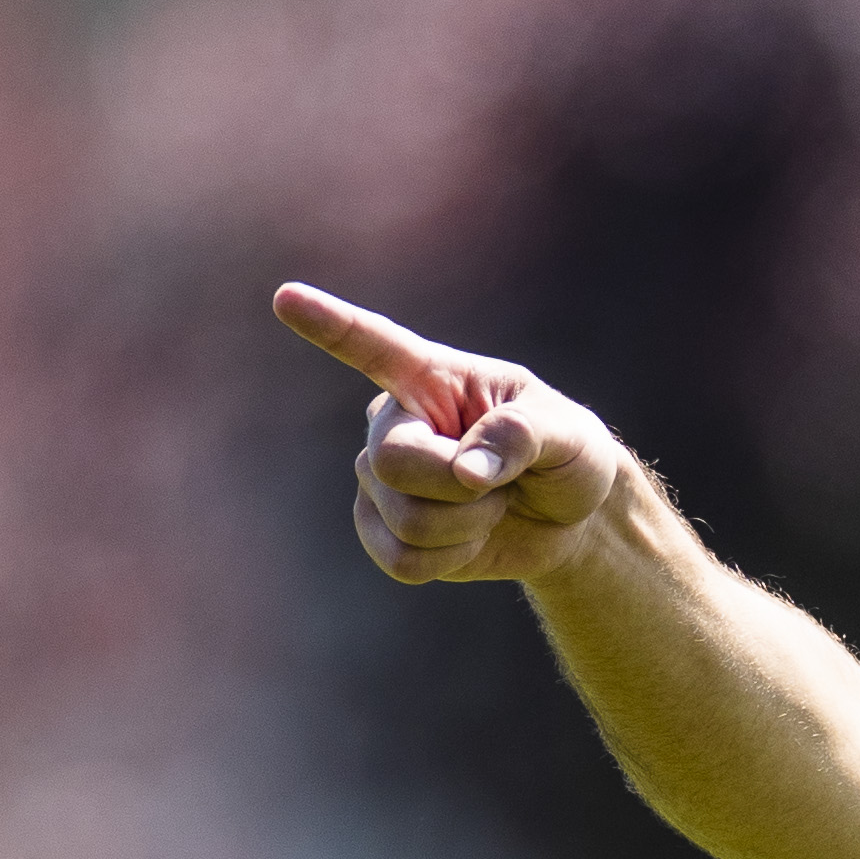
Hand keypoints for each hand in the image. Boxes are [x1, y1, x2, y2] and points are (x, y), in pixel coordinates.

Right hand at [274, 283, 622, 583]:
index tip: (286, 298)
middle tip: (502, 483)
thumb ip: (523, 437)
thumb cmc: (568, 456)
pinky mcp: (385, 531)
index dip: (330, 326)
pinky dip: (452, 559)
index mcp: (433, 378)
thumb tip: (465, 471)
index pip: (373, 346)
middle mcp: (394, 423)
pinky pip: (402, 560)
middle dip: (459, 488)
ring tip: (492, 504)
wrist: (573, 518)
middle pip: (391, 462)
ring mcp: (382, 479)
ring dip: (469, 525)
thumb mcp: (568, 436)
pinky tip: (470, 538)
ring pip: (403, 519)